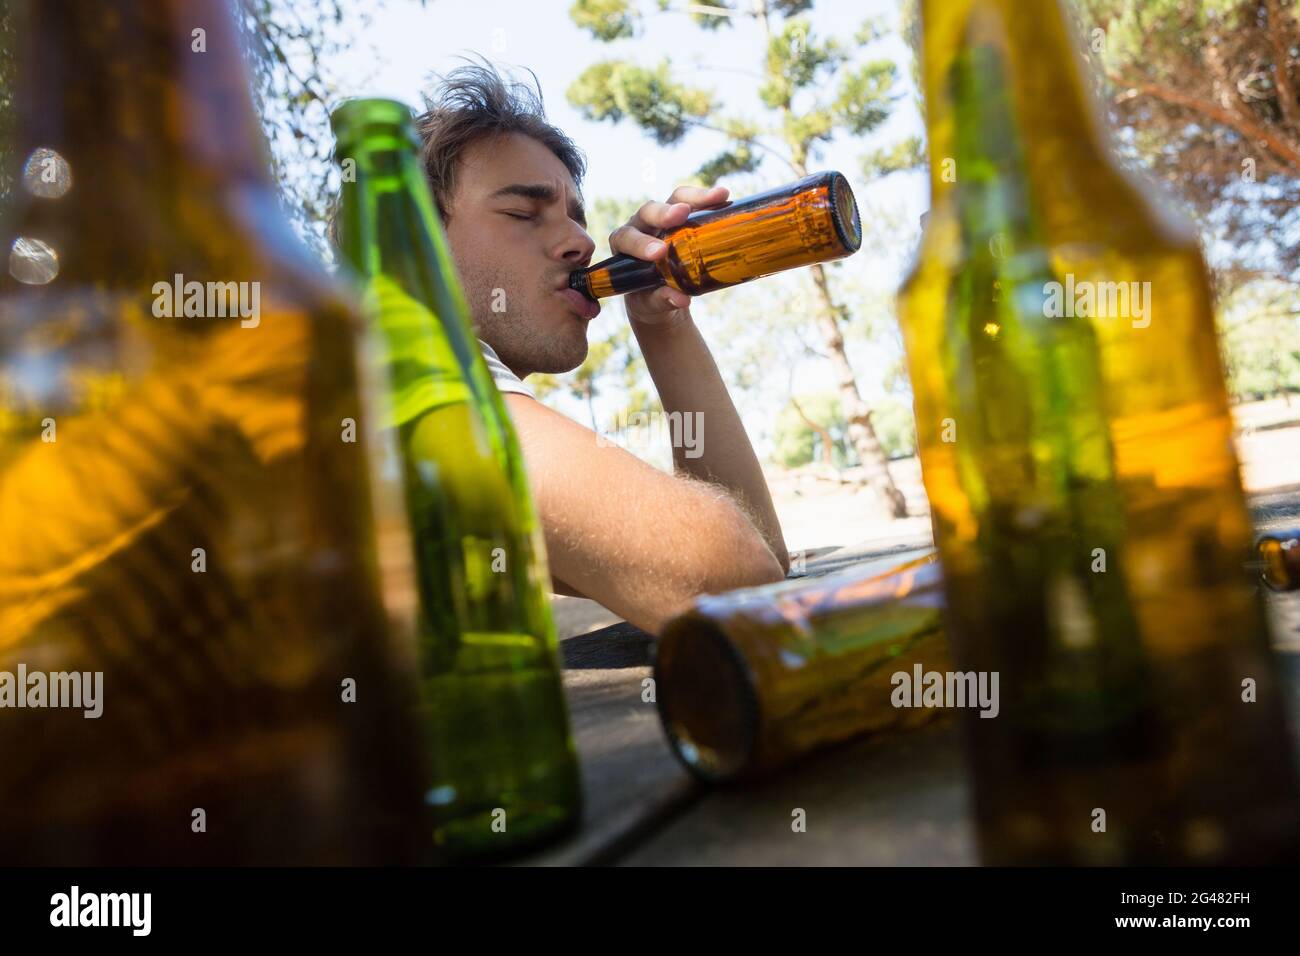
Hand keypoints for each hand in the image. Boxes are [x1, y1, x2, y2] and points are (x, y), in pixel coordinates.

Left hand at [609, 184, 729, 329]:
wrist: (660, 293)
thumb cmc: (648, 297)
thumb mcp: (651, 303)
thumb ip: (661, 300)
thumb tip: (681, 300)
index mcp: (625, 246)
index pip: (626, 238)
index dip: (640, 243)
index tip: (659, 253)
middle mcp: (642, 226)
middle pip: (649, 211)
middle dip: (665, 212)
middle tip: (682, 213)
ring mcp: (665, 219)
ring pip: (674, 200)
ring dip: (695, 198)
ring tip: (718, 196)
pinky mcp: (685, 218)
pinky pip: (695, 204)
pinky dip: (709, 201)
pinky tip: (725, 198)